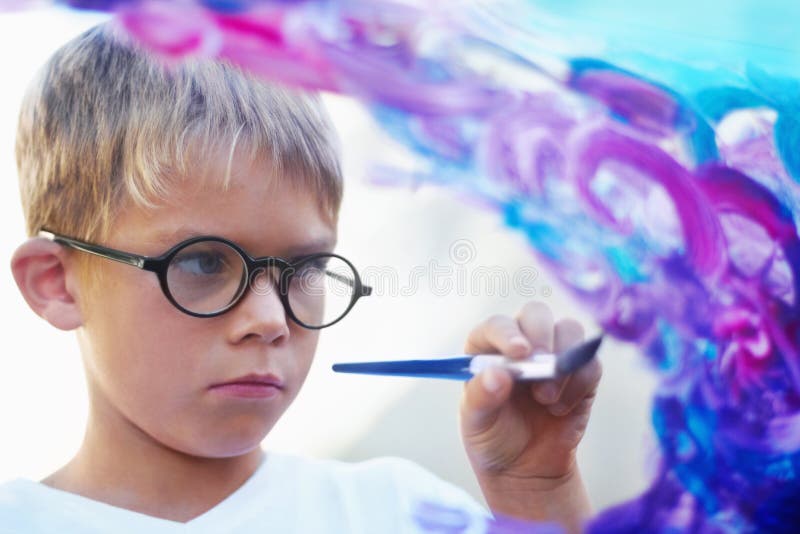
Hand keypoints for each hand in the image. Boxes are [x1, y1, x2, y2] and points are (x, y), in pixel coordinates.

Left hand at [459, 301, 601, 528]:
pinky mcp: (580, 372)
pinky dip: (580, 383)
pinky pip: (590, 362)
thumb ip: (481, 397)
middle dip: (542, 335)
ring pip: (569, 330)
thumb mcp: (476, 422)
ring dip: (563, 361)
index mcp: (487, 346)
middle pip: (537, 314)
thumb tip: (498, 374)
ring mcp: (553, 354)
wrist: (525, 466)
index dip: (507, 333)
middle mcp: (521, 342)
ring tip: (545, 398)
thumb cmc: (493, 436)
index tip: (519, 352)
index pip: (496, 325)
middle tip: (542, 366)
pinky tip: (561, 408)